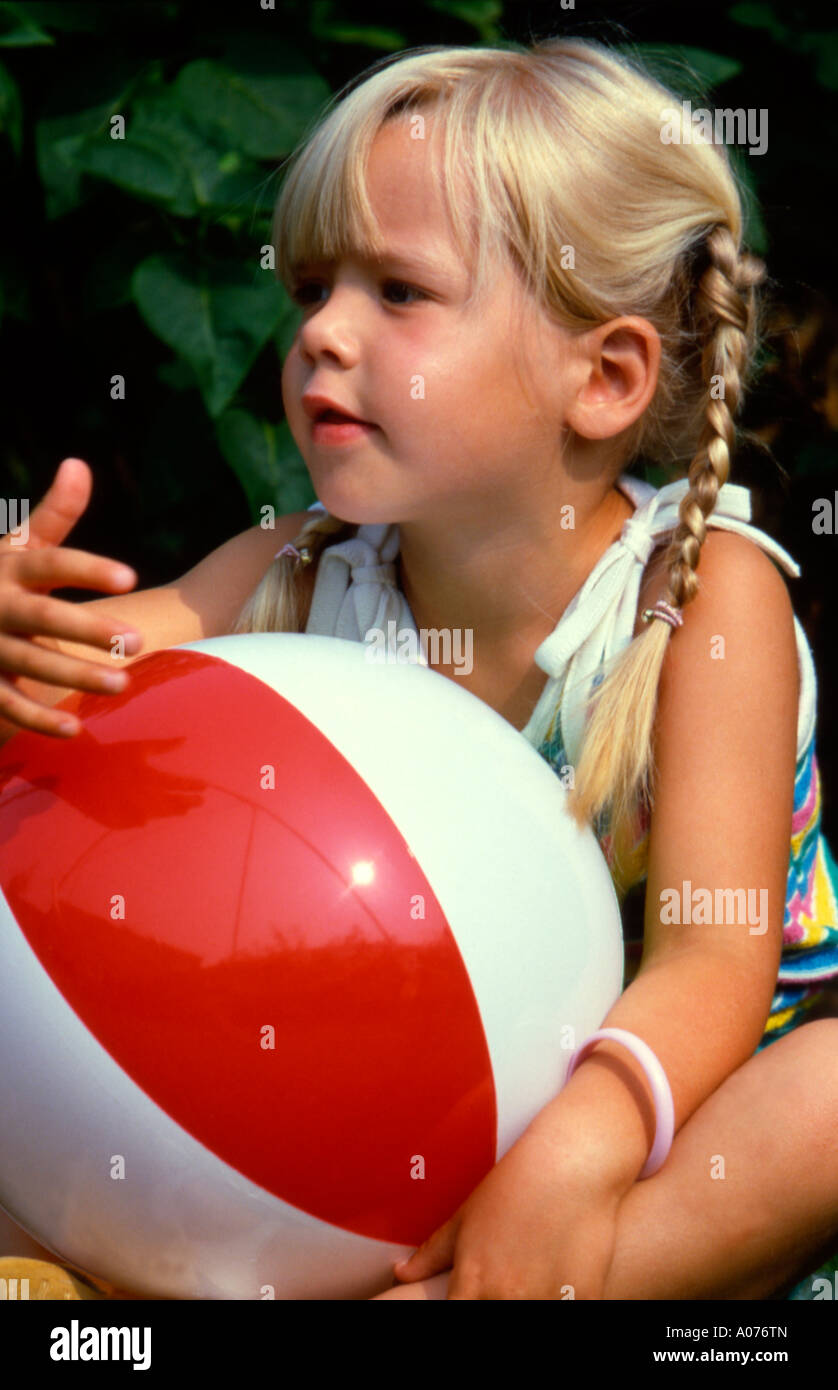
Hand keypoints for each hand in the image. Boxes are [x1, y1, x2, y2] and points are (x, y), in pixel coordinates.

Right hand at [0, 457, 142, 738]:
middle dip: (88, 628)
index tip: (130, 576)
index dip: (87, 568)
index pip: (49, 562)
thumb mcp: (14, 546)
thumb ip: (52, 514)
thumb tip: (79, 465)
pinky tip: (76, 729)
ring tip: (123, 684)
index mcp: (7, 568)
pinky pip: (7, 704)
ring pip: (30, 661)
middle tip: (138, 639)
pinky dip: (37, 719)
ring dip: (74, 675)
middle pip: (42, 616)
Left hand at [391, 1123, 622, 1299]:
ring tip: (532, 1278)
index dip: (463, 1308)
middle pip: (492, 1317)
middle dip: (498, 1303)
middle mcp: (506, 1298)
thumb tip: (402, 1272)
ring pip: (531, 1316)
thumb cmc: (515, 1185)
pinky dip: (563, 1300)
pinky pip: (569, 1311)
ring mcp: (547, 1302)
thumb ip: (432, 1253)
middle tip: (505, 1281)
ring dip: (530, 1300)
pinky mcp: (585, 1298)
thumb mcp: (466, 1216)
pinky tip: (561, 1280)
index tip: (473, 1296)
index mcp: (472, 1283)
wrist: (572, 1163)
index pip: (456, 1317)